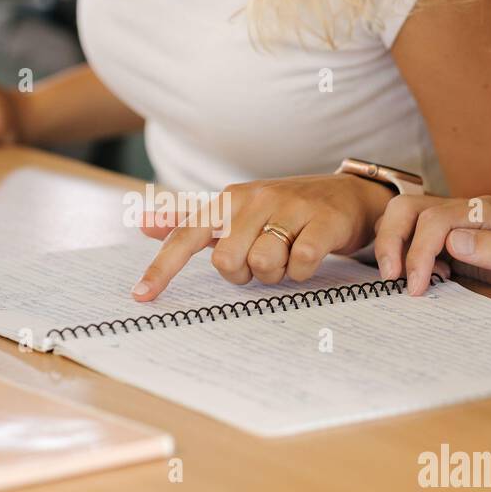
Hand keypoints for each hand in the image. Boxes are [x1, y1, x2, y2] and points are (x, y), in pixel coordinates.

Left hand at [131, 174, 392, 300]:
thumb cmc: (285, 210)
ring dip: (274, 274)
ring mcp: (291, 207)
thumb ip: (192, 220)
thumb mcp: (238, 211)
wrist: (349, 195)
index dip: (163, 268)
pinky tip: (307, 260)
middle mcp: (256, 198)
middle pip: (226, 260)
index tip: (141, 297)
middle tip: (261, 263)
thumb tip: (144, 223)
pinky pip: (300, 262)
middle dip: (242, 274)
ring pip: (263, 262)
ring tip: (286, 259)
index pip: (186, 235)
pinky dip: (301, 272)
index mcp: (230, 199)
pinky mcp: (324, 220)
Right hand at [373, 194, 490, 295]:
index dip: (420, 253)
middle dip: (392, 242)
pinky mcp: (443, 231)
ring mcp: (450, 217)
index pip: (436, 221)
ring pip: (402, 212)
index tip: (416, 287)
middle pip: (409, 207)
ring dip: (390, 242)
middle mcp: (464, 209)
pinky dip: (399, 247)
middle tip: (391, 277)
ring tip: (394, 274)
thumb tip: (454, 241)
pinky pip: (407, 228)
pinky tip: (418, 273)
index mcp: (485, 213)